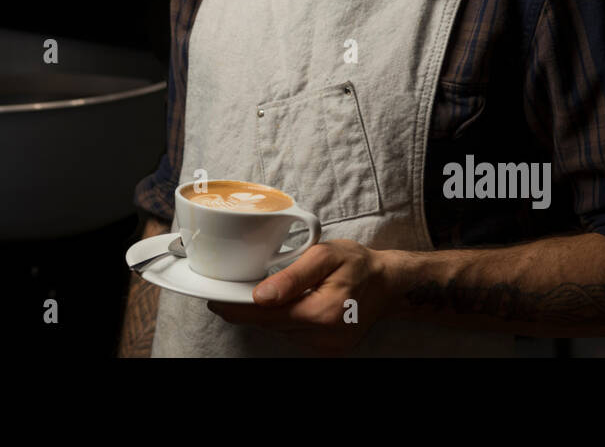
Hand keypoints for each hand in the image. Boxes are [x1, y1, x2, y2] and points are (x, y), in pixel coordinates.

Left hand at [206, 240, 393, 354]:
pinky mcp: (328, 349)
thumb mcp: (325, 255)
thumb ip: (292, 276)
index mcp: (321, 313)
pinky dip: (285, 320)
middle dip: (249, 309)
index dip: (238, 308)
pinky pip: (294, 335)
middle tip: (229, 292)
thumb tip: (260, 296)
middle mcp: (323, 337)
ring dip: (268, 314)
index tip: (215, 300)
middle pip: (270, 324)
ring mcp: (327, 347)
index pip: (266, 314)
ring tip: (261, 294)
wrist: (388, 282)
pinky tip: (286, 304)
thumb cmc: (358, 263)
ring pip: (280, 331)